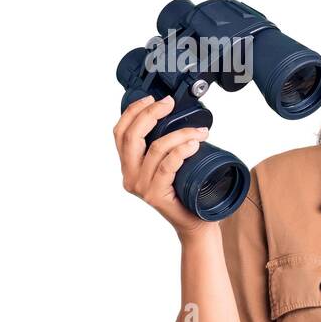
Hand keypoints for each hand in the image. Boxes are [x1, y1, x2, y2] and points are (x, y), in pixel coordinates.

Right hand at [114, 95, 214, 238]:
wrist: (195, 222)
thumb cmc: (187, 191)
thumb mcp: (170, 164)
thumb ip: (165, 146)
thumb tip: (179, 117)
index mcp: (129, 165)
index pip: (121, 133)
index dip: (133, 111)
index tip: (152, 99)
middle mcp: (129, 175)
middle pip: (132, 136)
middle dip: (151, 114)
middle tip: (170, 104)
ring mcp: (141, 186)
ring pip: (155, 148)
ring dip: (180, 134)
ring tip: (200, 131)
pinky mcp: (155, 195)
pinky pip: (167, 166)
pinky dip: (182, 151)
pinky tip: (194, 144)